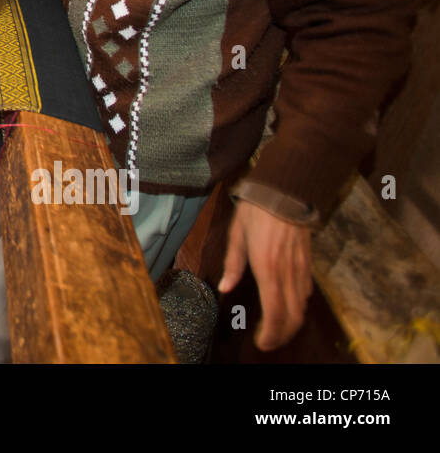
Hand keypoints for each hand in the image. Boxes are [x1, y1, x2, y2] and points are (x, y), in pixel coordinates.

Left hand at [218, 199, 313, 350]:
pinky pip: (306, 291)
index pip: (274, 313)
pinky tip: (289, 306)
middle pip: (292, 316)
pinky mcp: (308, 262)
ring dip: (291, 323)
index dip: (271, 334)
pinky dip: (298, 305)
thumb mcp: (236, 233)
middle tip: (268, 342)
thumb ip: (232, 264)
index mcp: (267, 268)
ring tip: (276, 329)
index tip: (262, 343)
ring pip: (302, 306)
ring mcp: (301, 268)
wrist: (286, 189)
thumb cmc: (256, 209)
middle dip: (282, 335)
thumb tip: (225, 288)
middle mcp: (287, 272)